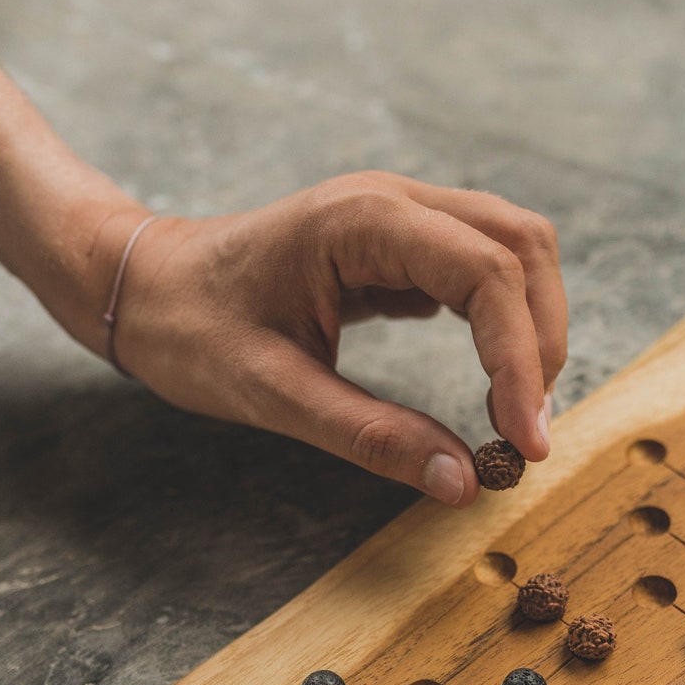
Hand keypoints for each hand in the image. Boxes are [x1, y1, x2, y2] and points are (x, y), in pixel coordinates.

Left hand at [110, 171, 566, 505]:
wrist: (142, 285)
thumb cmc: (193, 329)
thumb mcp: (274, 394)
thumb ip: (371, 437)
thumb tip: (464, 482)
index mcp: (363, 222)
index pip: (487, 276)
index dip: (522, 360)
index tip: (525, 442)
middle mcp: (394, 202)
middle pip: (522, 246)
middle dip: (542, 340)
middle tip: (528, 430)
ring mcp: (399, 216)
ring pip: (513, 251)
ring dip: (532, 327)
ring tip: (518, 408)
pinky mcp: (398, 244)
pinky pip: (481, 269)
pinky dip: (504, 323)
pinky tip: (491, 378)